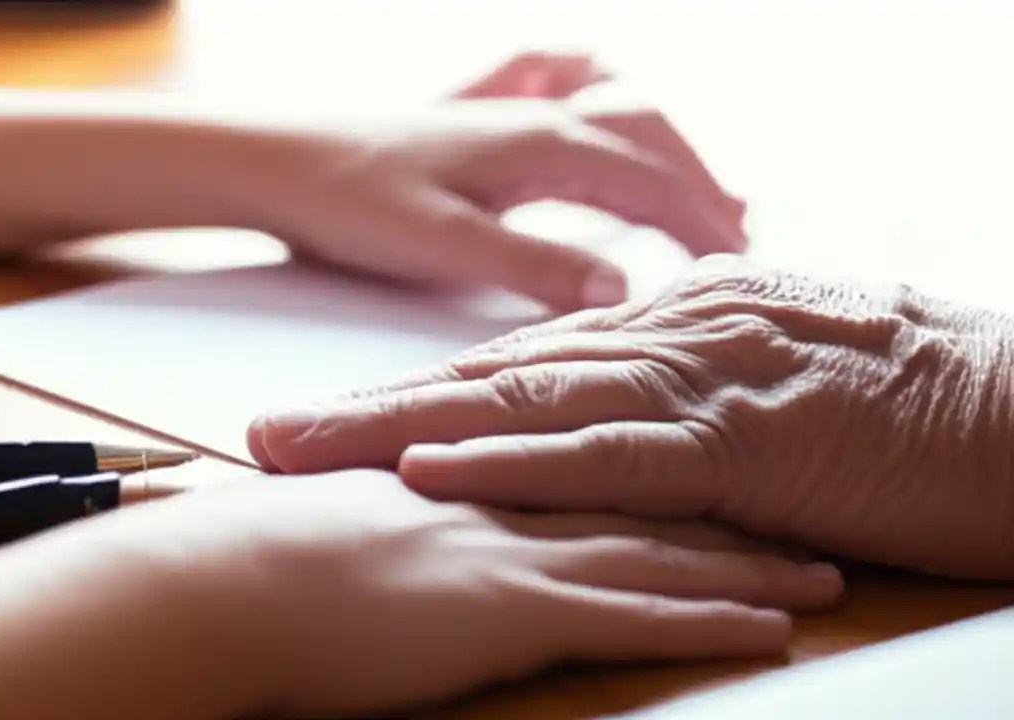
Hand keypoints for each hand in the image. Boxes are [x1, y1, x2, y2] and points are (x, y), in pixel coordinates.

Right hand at [108, 470, 837, 716]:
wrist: (219, 575)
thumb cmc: (253, 552)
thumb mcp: (335, 516)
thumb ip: (387, 507)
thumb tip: (401, 514)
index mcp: (464, 473)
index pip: (580, 459)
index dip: (656, 460)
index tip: (715, 458)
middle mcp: (503, 498)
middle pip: (640, 495)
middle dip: (728, 505)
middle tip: (805, 503)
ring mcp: (513, 547)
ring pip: (659, 551)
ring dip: (746, 565)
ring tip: (821, 574)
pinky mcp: (511, 607)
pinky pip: (632, 616)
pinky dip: (707, 621)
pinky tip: (769, 629)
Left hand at [249, 257, 1013, 578]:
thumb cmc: (907, 403)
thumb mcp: (774, 382)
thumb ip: (690, 395)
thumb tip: (619, 417)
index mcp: (669, 325)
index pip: (518, 360)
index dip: (419, 391)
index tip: (336, 418)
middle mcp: (663, 337)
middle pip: (490, 372)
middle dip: (372, 403)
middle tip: (271, 432)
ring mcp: (696, 381)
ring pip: (523, 402)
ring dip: (407, 426)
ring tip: (308, 447)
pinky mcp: (739, 437)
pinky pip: (609, 451)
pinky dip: (517, 458)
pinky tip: (436, 466)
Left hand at [250, 52, 744, 310]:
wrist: (271, 160)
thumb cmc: (349, 205)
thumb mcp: (445, 247)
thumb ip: (536, 266)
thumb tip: (625, 291)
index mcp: (538, 141)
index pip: (650, 177)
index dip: (703, 223)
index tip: (741, 269)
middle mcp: (531, 113)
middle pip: (648, 131)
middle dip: (700, 182)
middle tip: (738, 238)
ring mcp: (502, 108)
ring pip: (614, 106)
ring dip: (664, 145)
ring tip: (701, 186)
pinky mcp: (472, 117)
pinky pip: (561, 89)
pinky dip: (602, 106)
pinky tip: (599, 115)